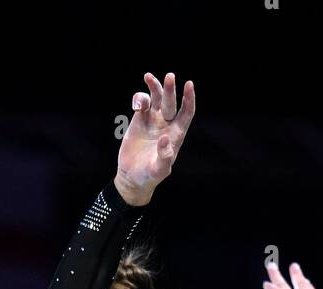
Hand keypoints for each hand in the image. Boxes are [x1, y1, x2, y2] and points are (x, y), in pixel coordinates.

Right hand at [115, 72, 194, 203]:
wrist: (132, 177)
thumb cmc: (150, 176)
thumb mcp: (159, 170)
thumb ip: (164, 156)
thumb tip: (165, 138)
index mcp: (176, 134)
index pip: (186, 112)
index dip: (189, 99)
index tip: (189, 85)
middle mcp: (166, 124)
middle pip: (171, 102)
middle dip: (170, 89)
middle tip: (169, 76)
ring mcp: (152, 120)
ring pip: (156, 98)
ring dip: (154, 86)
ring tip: (148, 77)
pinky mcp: (139, 120)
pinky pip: (141, 103)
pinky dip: (139, 99)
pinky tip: (136, 105)